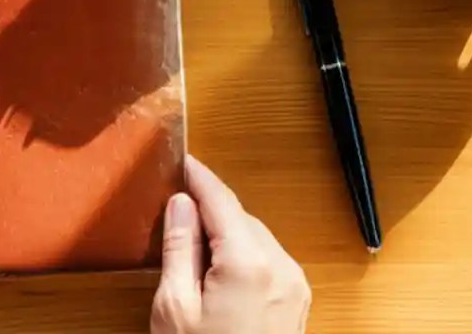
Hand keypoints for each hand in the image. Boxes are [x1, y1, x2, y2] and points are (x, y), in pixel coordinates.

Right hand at [151, 157, 310, 333]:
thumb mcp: (175, 308)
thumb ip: (178, 250)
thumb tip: (181, 204)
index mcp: (249, 264)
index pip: (221, 201)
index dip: (199, 178)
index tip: (181, 162)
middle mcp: (281, 268)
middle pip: (239, 219)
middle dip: (208, 212)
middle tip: (174, 213)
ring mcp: (294, 286)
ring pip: (255, 239)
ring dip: (226, 236)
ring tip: (193, 251)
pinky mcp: (296, 301)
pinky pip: (268, 261)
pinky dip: (244, 256)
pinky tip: (218, 274)